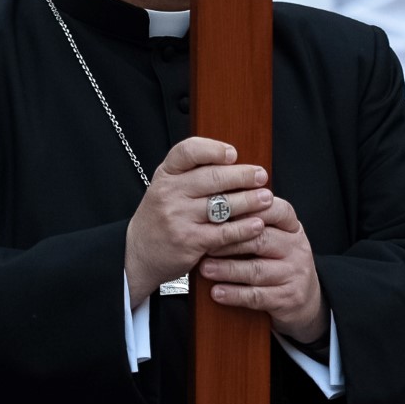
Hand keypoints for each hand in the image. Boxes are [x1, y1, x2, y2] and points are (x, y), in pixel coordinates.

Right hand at [125, 138, 274, 300]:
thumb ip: (192, 173)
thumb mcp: (166, 186)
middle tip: (261, 176)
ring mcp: (178, 218)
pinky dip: (244, 229)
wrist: (138, 254)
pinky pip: (223, 233)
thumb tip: (234, 163)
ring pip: (222, 205)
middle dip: (242, 176)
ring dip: (250, 201)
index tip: (232, 154)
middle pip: (212, 177)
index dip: (213, 149)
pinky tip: (257, 224)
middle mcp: (169, 193)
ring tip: (266, 198)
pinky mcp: (189, 242)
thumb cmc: (160, 217)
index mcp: (166, 174)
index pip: (188, 151)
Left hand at [200, 194, 326, 343]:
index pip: (278, 210)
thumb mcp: (278, 237)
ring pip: (256, 270)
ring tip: (205, 268)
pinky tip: (217, 292)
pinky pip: (257, 296)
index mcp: (293, 229)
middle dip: (230, 240)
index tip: (224, 209)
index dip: (251, 208)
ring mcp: (294, 275)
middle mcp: (296, 249)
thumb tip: (221, 205)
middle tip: (205, 242)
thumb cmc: (282, 262)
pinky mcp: (287, 299)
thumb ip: (256, 222)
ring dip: (227, 269)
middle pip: (261, 239)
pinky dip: (234, 294)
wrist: (307, 299)